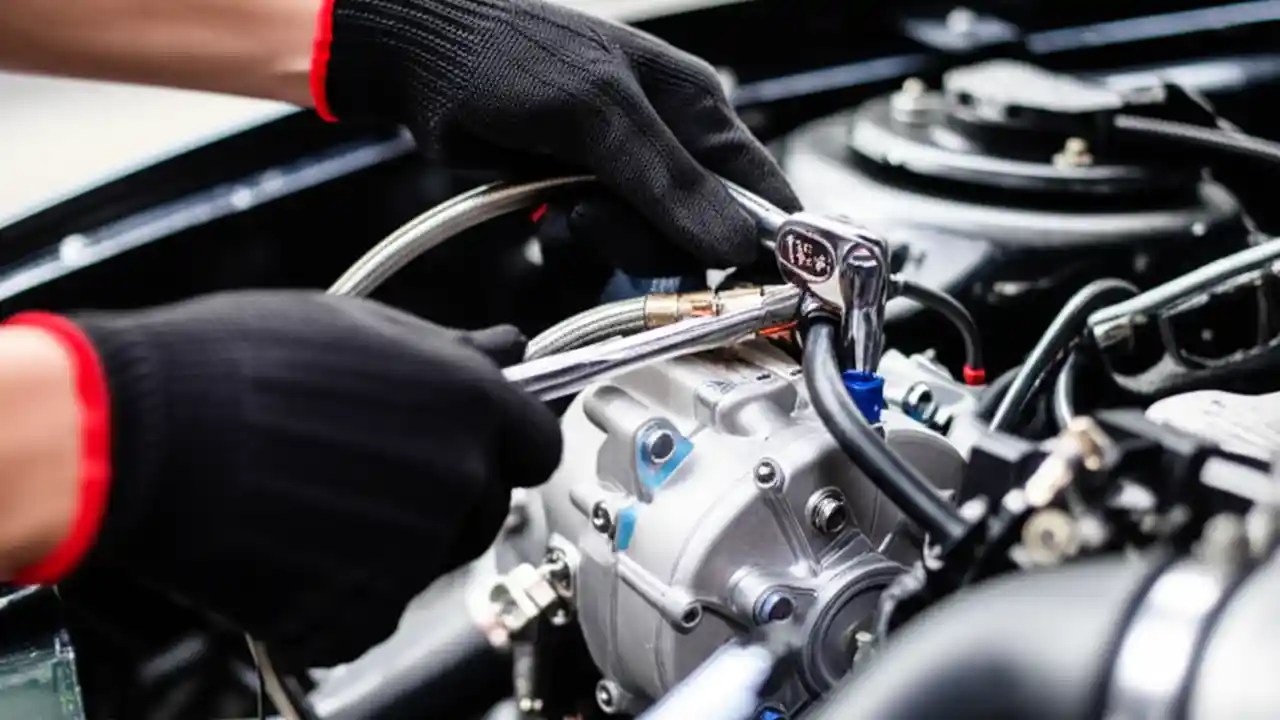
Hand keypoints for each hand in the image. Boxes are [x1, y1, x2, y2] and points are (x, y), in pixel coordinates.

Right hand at [10, 291, 559, 668]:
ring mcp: (412, 553)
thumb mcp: (354, 326)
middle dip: (442, 494)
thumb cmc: (232, 366)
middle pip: (484, 506)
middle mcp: (455, 478)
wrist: (138, 436)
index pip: (536, 442)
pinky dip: (339, 595)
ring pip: (428, 560)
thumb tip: (503, 349)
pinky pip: (373, 613)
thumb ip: (444, 350)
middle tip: (366, 470)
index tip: (476, 446)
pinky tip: (290, 549)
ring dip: (390, 542)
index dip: (505, 444)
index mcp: (468, 402)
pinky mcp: (360, 615)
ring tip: (313, 499)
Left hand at [320, 0, 799, 271]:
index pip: (762, 190)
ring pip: (653, 242)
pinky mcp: (588, 189)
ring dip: (607, 237)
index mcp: (697, 108)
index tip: (746, 290)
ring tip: (564, 204)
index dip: (765, 245)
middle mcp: (673, 138)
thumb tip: (736, 242)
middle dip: (651, 240)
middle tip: (594, 215)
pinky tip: (547, 208)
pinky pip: (607, 239)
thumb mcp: (597, 114)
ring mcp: (630, 167)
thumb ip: (667, 180)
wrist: (428, 59)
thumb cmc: (509, 56)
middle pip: (705, 231)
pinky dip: (578, 236)